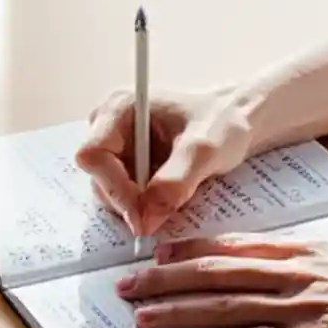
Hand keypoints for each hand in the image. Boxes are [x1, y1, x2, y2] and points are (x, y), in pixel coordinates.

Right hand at [75, 88, 257, 235]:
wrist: (234, 127)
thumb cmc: (221, 123)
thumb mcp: (204, 150)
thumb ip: (175, 182)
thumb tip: (144, 220)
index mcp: (119, 108)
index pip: (93, 155)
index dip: (114, 188)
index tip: (142, 214)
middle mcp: (109, 128)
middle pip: (98, 179)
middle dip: (128, 202)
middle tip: (162, 213)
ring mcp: (116, 151)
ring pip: (110, 194)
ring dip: (138, 207)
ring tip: (173, 199)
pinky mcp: (126, 170)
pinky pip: (124, 200)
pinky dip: (144, 208)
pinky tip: (168, 202)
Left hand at [115, 233, 327, 327]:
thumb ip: (320, 251)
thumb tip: (295, 249)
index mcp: (304, 251)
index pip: (234, 246)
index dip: (190, 248)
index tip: (158, 251)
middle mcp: (294, 275)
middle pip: (215, 274)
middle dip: (165, 279)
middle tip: (127, 285)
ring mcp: (299, 308)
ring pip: (225, 308)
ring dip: (178, 312)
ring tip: (142, 317)